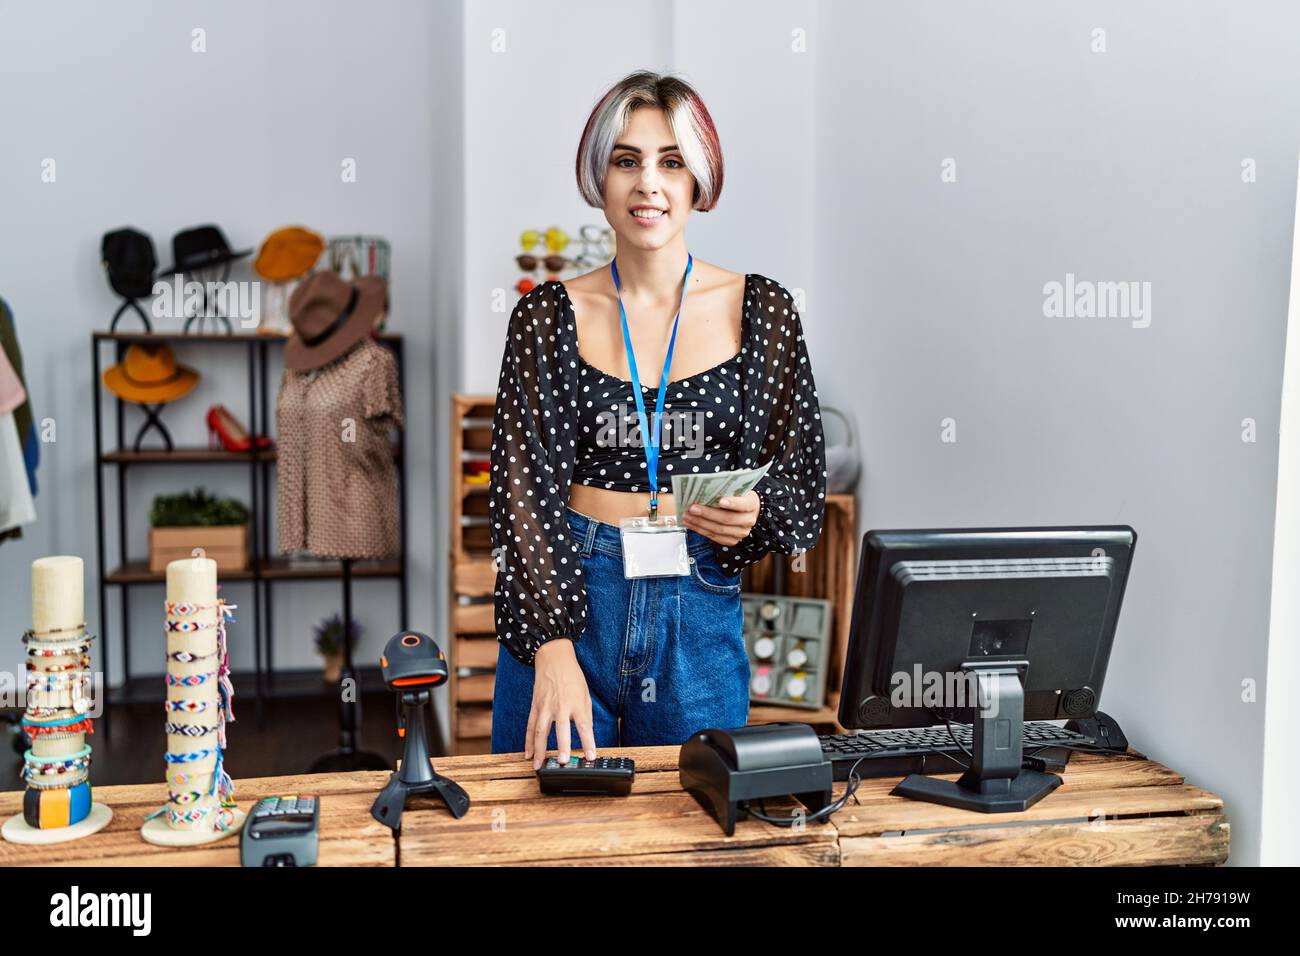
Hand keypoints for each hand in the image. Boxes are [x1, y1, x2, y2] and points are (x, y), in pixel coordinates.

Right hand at [528, 639, 597, 769]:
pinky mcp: (535, 706)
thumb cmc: (572, 677)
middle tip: (562, 762)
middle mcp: (560, 706)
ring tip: (538, 765)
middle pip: (561, 730)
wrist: (553, 659)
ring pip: (540, 731)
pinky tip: (528, 753)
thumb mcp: (585, 693)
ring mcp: (545, 707)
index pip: (584, 726)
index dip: (588, 742)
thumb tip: (586, 733)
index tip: (591, 756)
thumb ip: (585, 714)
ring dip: (539, 750)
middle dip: (562, 747)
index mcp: (576, 703)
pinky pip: (530, 726)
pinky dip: (528, 741)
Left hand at [679, 489, 759, 546]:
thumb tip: (703, 492)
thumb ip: (725, 491)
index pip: (743, 505)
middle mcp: (747, 521)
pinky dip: (700, 530)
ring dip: (699, 523)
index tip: (720, 500)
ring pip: (718, 530)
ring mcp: (740, 533)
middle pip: (727, 519)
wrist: (746, 511)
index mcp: (751, 505)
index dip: (732, 503)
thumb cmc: (738, 497)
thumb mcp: (736, 490)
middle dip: (707, 513)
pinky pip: (714, 537)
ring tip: (687, 516)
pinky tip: (691, 524)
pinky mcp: (731, 541)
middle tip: (692, 508)